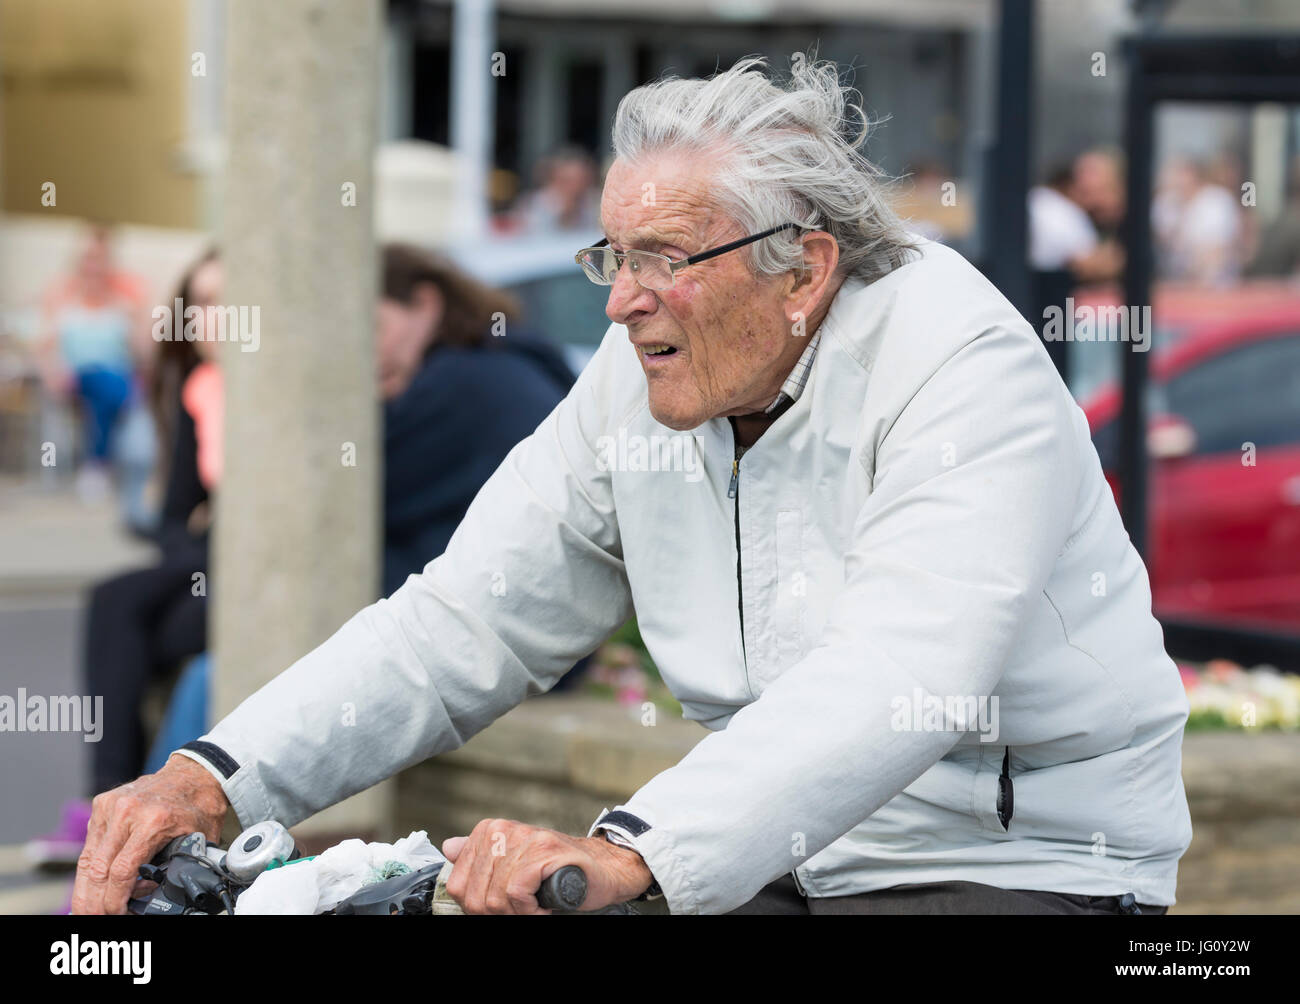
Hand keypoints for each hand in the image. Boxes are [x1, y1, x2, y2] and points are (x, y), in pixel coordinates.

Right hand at [72, 754, 229, 914]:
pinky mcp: (102, 804)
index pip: (123, 871)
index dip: (116, 899)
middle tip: (96, 918)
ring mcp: (111, 805)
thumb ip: (180, 868)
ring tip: (88, 910)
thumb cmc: (199, 807)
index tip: (118, 913)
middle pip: (98, 869)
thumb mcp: (199, 840)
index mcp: (154, 821)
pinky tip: (94, 887)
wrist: (196, 773)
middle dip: (94, 901)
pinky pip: (90, 844)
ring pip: (87, 859)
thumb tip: (161, 898)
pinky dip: (90, 869)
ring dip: (85, 889)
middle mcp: (128, 811)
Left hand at [441, 819, 653, 913]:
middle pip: (476, 895)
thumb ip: (480, 856)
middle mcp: (504, 829)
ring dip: (517, 912)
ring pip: (494, 897)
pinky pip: (516, 893)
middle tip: (523, 908)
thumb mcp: (513, 862)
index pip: (459, 883)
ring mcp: (524, 838)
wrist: (601, 870)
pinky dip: (530, 909)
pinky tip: (543, 904)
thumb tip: (449, 847)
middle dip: (498, 913)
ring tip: (535, 903)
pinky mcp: (542, 850)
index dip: (479, 906)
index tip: (503, 905)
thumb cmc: (556, 870)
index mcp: (490, 830)